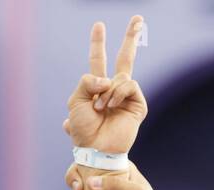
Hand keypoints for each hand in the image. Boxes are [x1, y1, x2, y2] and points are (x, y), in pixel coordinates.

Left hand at [62, 16, 146, 154]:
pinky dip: (117, 94)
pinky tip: (111, 107)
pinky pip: (129, 85)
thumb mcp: (75, 100)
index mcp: (96, 87)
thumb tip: (108, 79)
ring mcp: (127, 97)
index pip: (98, 60)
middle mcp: (113, 90)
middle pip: (125, 58)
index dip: (97, 43)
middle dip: (131, 37)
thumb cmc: (83, 129)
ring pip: (121, 76)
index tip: (98, 25)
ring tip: (101, 108)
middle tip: (138, 17)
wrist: (95, 149)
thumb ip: (87, 81)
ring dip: (107, 91)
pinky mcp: (138, 105)